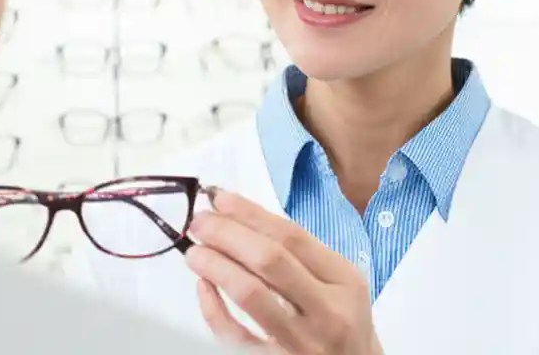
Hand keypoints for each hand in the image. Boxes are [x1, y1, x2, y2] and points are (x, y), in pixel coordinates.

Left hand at [183, 188, 382, 354]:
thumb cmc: (343, 324)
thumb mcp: (341, 286)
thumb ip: (302, 258)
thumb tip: (241, 221)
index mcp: (344, 282)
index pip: (292, 237)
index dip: (250, 214)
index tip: (220, 199)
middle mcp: (327, 311)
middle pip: (270, 260)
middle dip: (228, 234)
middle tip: (200, 223)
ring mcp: (302, 342)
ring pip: (251, 295)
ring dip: (216, 266)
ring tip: (194, 252)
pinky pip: (237, 336)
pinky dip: (214, 310)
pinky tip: (203, 288)